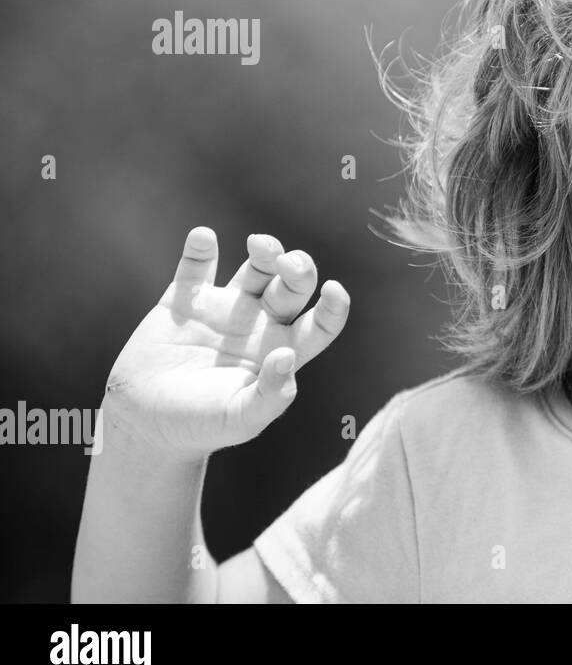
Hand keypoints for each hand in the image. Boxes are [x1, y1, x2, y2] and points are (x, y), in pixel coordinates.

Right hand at [100, 226, 350, 456]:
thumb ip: (270, 394)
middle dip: (298, 268)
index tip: (334, 290)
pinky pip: (196, 267)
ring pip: (256, 268)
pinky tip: (203, 237)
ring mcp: (224, 309)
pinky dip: (200, 248)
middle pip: (292, 286)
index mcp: (282, 351)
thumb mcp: (241, 419)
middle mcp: (260, 324)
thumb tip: (286, 357)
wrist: (145, 423)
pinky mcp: (185, 301)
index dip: (334, 307)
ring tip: (260, 245)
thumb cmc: (201, 426)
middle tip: (289, 263)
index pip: (321, 323)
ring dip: (265, 251)